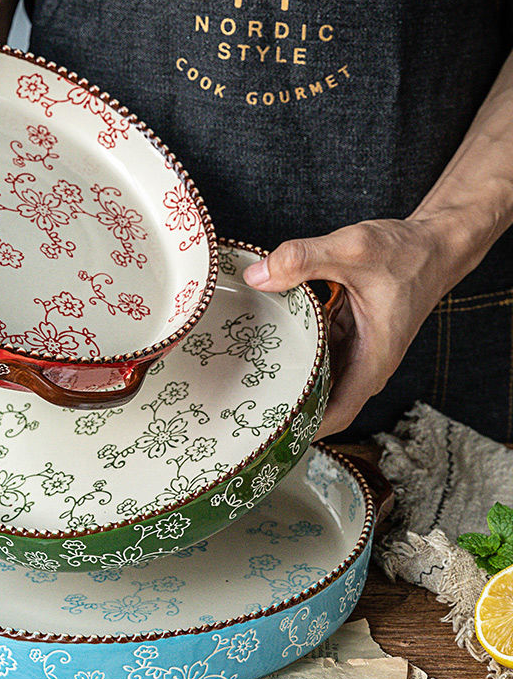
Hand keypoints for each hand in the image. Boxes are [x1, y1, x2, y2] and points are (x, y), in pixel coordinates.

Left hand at [243, 218, 453, 437]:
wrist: (434, 245)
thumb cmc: (406, 254)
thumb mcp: (353, 249)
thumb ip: (304, 259)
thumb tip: (257, 276)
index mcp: (372, 360)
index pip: (337, 414)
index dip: (304, 429)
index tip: (269, 433)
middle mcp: (364, 364)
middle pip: (321, 402)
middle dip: (286, 408)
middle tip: (245, 407)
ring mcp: (355, 352)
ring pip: (317, 378)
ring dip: (287, 380)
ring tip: (245, 383)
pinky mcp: (347, 336)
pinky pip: (316, 354)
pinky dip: (295, 353)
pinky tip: (266, 345)